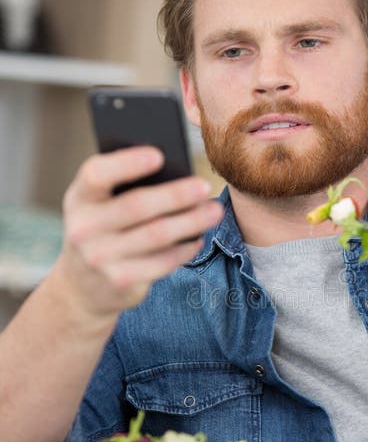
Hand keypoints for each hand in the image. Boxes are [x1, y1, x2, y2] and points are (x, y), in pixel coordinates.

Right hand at [54, 146, 223, 321]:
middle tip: (204, 186)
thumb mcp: (99, 205)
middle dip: (176, 195)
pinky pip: (162, 263)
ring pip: (156, 235)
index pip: (96, 175)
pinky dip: (184, 250)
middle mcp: (83, 228)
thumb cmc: (102, 229)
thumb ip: (123, 186)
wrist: (81, 286)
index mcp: (79, 198)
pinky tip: (198, 238)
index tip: (159, 155)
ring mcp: (100, 258)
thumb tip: (175, 171)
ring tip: (214, 211)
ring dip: (191, 222)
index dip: (127, 163)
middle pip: (136, 206)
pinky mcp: (120, 281)